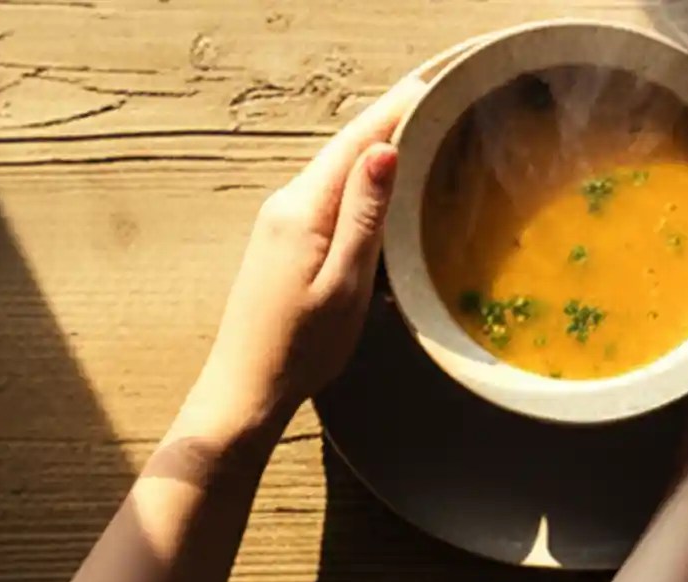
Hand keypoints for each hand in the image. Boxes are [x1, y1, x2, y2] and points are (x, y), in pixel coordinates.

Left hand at [185, 78, 425, 432]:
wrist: (246, 389)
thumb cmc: (301, 347)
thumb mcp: (344, 283)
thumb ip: (363, 216)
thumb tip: (383, 151)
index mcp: (302, 209)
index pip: (355, 142)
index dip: (395, 109)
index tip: (434, 85)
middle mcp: (286, 204)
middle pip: (346, 151)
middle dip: (391, 124)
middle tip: (441, 104)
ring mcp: (282, 223)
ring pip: (339, 175)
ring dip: (379, 156)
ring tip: (425, 139)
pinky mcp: (285, 242)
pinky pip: (331, 200)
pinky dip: (364, 189)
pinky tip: (389, 194)